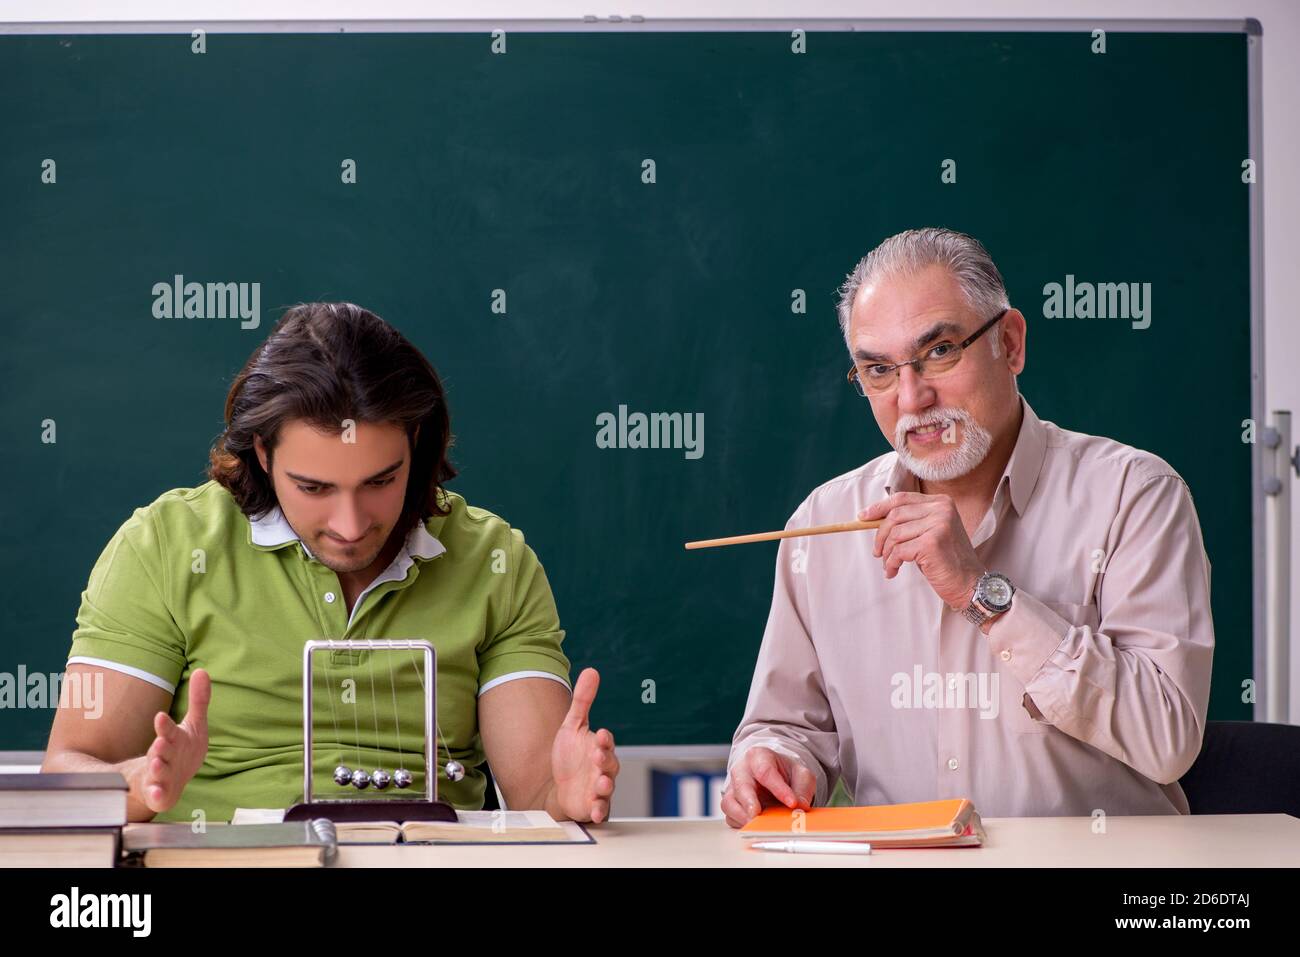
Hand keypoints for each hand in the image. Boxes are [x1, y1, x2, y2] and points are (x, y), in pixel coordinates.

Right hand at [139, 668, 210, 812]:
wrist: (165, 781)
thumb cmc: (181, 750)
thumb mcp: (193, 725)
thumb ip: (198, 700)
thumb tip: (202, 670)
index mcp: (172, 739)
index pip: (169, 730)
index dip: (165, 725)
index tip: (160, 716)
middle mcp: (163, 756)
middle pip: (161, 750)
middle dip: (160, 746)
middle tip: (160, 743)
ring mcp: (159, 776)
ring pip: (157, 772)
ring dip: (157, 768)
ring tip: (157, 764)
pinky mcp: (159, 794)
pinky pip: (157, 796)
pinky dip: (157, 795)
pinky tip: (158, 794)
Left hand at [550, 668, 618, 822]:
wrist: (560, 788)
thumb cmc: (570, 756)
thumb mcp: (572, 726)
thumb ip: (583, 701)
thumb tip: (592, 670)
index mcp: (600, 748)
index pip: (606, 742)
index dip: (605, 740)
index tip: (601, 735)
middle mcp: (603, 769)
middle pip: (610, 765)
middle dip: (605, 761)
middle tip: (597, 757)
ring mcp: (599, 789)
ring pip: (607, 788)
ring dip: (605, 786)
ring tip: (600, 784)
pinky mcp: (592, 806)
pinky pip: (599, 810)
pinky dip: (598, 810)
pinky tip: (593, 809)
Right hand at [721, 746, 815, 828]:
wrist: (774, 776)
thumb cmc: (784, 773)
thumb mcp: (801, 774)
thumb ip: (803, 788)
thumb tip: (800, 806)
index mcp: (758, 756)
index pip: (765, 771)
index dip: (778, 788)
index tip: (792, 803)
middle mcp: (741, 771)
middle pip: (742, 786)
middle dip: (750, 802)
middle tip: (759, 815)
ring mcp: (734, 789)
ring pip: (730, 803)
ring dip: (743, 817)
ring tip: (760, 827)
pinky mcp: (731, 805)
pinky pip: (731, 817)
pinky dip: (741, 824)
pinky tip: (756, 828)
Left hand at [860, 491, 985, 610]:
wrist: (969, 583)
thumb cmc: (946, 560)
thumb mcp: (930, 533)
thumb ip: (910, 522)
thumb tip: (873, 518)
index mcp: (941, 502)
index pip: (902, 498)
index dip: (879, 507)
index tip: (862, 517)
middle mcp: (941, 509)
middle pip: (894, 515)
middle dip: (880, 536)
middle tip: (878, 553)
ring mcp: (938, 524)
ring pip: (895, 534)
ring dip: (887, 553)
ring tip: (890, 566)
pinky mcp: (932, 542)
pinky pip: (899, 551)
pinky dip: (892, 563)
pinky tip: (894, 571)